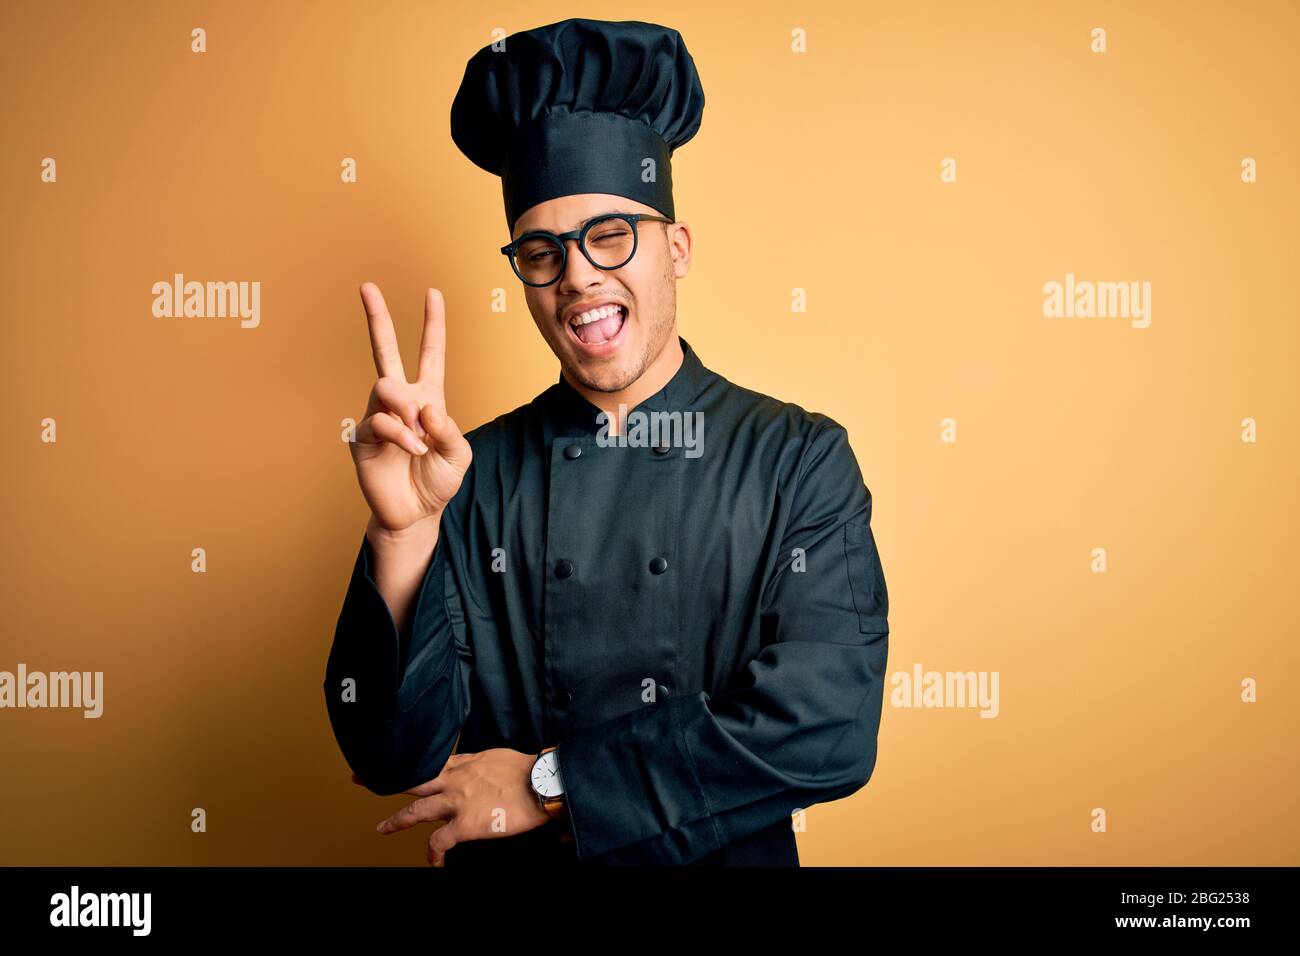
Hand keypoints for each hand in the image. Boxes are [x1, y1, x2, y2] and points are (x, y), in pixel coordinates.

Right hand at [351, 283, 472, 532]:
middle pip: (385, 351)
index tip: (432, 293)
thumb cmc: (438, 480)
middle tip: (367, 286)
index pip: (430, 353)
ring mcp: (378, 416)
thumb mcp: (459, 454)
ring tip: (419, 439)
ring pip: (385, 387)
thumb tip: (424, 408)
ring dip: (407, 411)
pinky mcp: (362, 437)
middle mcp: (400, 401)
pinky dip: (402, 436)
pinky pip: (380, 421)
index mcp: (428, 397)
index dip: (433, 324)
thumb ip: (448, 429)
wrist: (416, 513)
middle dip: (377, 317)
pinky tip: (412, 451)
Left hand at [374, 750, 551, 865]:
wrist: (541, 783)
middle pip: (412, 779)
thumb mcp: (496, 755)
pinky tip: (434, 862)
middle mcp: (454, 779)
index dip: (411, 763)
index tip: (396, 761)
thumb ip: (478, 761)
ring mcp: (457, 801)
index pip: (430, 762)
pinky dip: (433, 854)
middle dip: (385, 778)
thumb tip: (475, 766)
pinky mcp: (465, 825)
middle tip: (361, 777)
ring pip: (416, 811)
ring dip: (397, 821)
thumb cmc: (526, 770)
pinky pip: (439, 841)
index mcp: (464, 763)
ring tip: (383, 829)